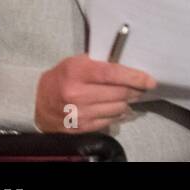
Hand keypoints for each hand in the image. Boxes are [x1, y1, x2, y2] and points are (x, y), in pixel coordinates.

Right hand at [35, 54, 155, 133]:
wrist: (39, 103)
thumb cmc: (62, 77)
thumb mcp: (77, 62)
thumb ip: (100, 62)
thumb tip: (128, 64)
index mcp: (78, 72)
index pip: (113, 74)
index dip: (135, 77)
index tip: (150, 80)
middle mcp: (78, 93)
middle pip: (119, 93)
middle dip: (135, 90)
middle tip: (141, 88)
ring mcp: (79, 112)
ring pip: (118, 108)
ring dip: (127, 102)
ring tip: (129, 96)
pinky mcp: (81, 127)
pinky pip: (110, 120)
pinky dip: (118, 114)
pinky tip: (118, 108)